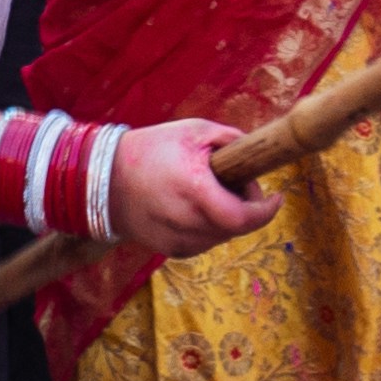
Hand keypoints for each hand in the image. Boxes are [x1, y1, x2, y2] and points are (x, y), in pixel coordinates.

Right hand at [102, 120, 282, 254]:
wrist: (103, 178)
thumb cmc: (150, 150)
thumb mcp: (194, 131)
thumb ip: (230, 139)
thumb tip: (254, 152)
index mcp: (194, 191)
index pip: (243, 217)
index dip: (265, 211)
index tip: (277, 197)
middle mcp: (187, 222)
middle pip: (236, 226)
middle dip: (246, 207)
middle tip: (237, 182)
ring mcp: (177, 240)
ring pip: (221, 237)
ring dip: (227, 218)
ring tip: (210, 192)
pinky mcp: (170, 249)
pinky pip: (204, 242)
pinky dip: (209, 227)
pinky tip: (194, 206)